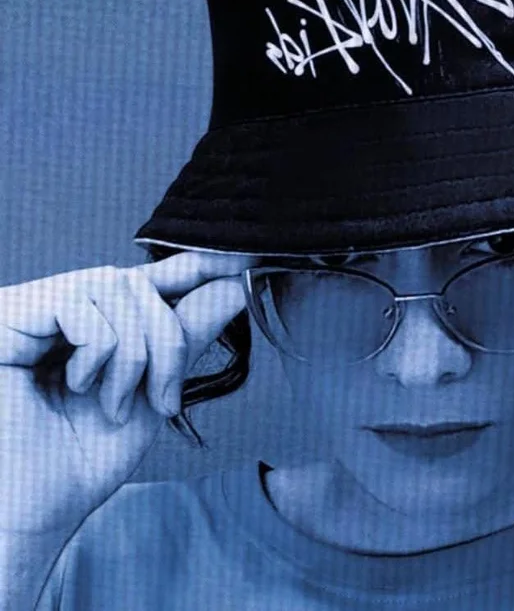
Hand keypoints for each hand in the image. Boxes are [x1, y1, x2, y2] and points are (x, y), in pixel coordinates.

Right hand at [0, 252, 258, 535]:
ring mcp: (34, 307)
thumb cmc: (84, 458)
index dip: (192, 264)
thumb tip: (230, 289)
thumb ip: (185, 338)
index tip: (240, 258)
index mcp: (96, 323)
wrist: (35, 505)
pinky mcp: (10, 313)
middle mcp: (62, 307)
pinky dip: (97, 353)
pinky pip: (79, 304)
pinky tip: (75, 388)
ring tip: (112, 405)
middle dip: (168, 342)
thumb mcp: (152, 392)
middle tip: (161, 400)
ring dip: (135, 356)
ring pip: (117, 289)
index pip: (149, 277)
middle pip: (141, 285)